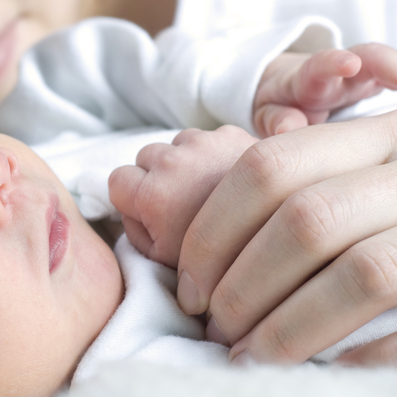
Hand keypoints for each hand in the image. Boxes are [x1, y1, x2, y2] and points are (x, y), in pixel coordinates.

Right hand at [109, 126, 256, 267]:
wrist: (279, 241)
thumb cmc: (222, 260)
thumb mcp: (166, 263)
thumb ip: (136, 235)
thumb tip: (130, 213)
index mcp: (154, 195)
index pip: (117, 181)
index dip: (129, 199)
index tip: (149, 214)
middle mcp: (174, 161)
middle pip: (146, 157)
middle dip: (157, 177)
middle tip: (182, 203)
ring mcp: (204, 143)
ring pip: (176, 143)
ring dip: (185, 162)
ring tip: (209, 190)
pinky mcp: (232, 134)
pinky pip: (208, 137)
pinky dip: (212, 153)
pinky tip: (229, 178)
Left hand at [176, 110, 396, 365]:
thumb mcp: (373, 173)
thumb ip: (310, 184)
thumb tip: (208, 251)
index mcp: (383, 135)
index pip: (268, 168)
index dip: (213, 231)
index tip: (189, 286)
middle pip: (305, 220)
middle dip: (243, 286)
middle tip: (216, 330)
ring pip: (359, 273)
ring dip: (289, 328)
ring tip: (249, 359)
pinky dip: (364, 358)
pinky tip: (328, 375)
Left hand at [254, 44, 396, 135]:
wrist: (291, 89)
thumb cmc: (281, 104)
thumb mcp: (270, 113)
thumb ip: (276, 118)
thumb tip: (287, 128)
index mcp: (314, 76)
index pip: (324, 63)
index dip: (334, 61)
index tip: (347, 64)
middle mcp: (349, 69)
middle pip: (378, 57)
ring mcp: (375, 75)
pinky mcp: (393, 83)